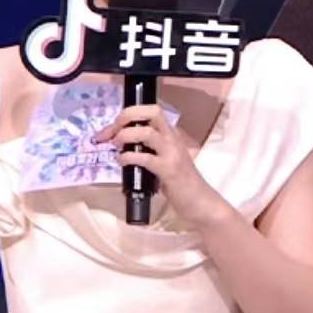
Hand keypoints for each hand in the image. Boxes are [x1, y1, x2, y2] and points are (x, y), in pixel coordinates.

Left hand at [93, 103, 231, 226]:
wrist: (200, 201)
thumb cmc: (179, 181)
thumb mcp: (163, 158)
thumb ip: (146, 149)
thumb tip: (120, 143)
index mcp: (170, 134)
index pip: (151, 111)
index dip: (129, 113)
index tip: (112, 126)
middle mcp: (172, 138)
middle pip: (152, 112)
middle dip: (128, 115)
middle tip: (112, 130)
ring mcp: (172, 153)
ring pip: (147, 133)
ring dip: (126, 135)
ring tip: (115, 144)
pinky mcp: (169, 170)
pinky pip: (146, 158)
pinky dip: (129, 157)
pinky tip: (121, 160)